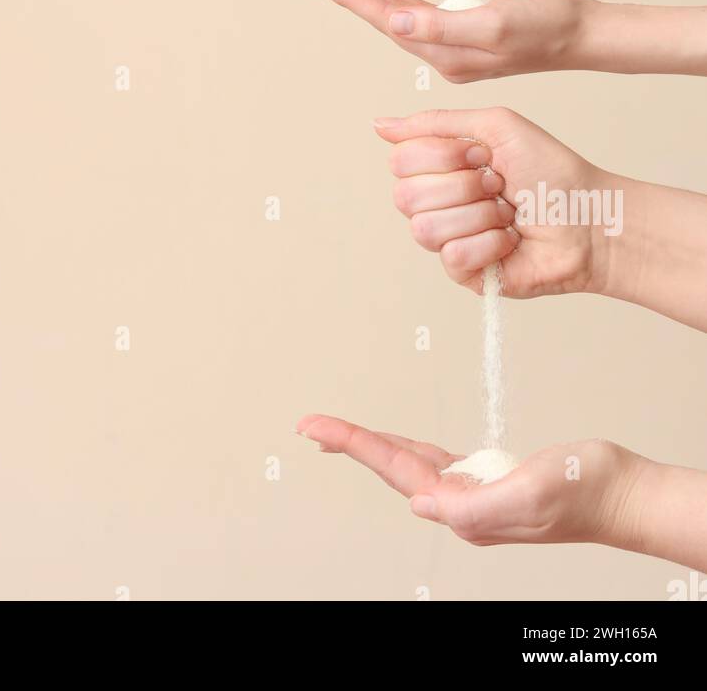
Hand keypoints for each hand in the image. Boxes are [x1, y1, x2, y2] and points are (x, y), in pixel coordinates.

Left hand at [296, 415, 644, 549]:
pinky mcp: (493, 480)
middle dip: (351, 444)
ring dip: (375, 447)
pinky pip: (438, 463)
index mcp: (466, 509)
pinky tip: (404, 445)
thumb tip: (424, 505)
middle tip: (311, 425)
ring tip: (340, 434)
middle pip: (393, 467)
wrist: (624, 494)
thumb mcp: (532, 492)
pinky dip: (412, 448)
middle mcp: (464, 505)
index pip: (395, 469)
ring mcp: (477, 494)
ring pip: (411, 465)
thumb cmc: (586, 489)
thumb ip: (477, 505)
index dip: (353, 443)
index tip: (314, 426)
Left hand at [311, 0, 588, 82]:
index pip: (388, 21)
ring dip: (375, 2)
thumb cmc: (546, 25)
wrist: (583, 35)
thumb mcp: (494, 23)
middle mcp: (446, 57)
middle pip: (389, 22)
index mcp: (446, 53)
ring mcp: (458, 51)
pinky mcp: (471, 40)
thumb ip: (443, 25)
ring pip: (404, 22)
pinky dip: (403, 4)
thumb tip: (395, 21)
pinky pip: (425, 20)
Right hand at [373, 107, 613, 298]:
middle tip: (498, 184)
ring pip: (425, 229)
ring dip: (478, 215)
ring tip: (507, 213)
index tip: (483, 153)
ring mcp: (449, 240)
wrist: (591, 217)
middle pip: (406, 195)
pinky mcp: (466, 274)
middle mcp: (438, 203)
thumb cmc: (552, 172)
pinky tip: (510, 240)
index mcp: (440, 167)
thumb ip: (435, 123)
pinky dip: (490, 243)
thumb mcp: (496, 127)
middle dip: (463, 184)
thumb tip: (380, 124)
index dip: (443, 154)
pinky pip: (453, 257)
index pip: (401, 160)